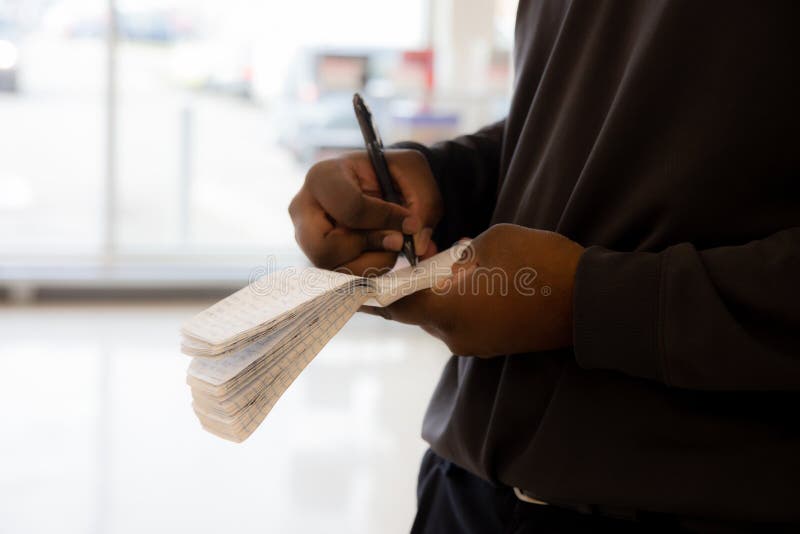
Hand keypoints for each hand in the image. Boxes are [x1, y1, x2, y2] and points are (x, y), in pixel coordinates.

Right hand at [289, 149, 442, 275]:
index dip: (385, 221)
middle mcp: (304, 209)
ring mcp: (306, 238)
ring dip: (373, 264)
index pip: (350, 209)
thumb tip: (416, 247)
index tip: (411, 224)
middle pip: (325, 249)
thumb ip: (421, 208)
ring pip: (335, 270)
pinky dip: (369, 271)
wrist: (385, 182)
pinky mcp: (318, 258)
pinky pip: (342, 279)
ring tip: (394, 245)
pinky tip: (384, 253)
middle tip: (398, 241)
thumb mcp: (415, 178)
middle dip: (369, 249)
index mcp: (323, 176)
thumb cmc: (396, 175)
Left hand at [363, 224, 584, 355]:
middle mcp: (453, 335)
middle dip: (402, 290)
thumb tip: (446, 263)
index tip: (346, 286)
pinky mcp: (493, 346)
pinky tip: (468, 282)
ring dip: (433, 296)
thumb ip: (455, 255)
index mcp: (445, 308)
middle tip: (391, 267)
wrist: (591, 300)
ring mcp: (474, 345)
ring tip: (439, 268)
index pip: (391, 304)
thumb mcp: (490, 242)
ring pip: (439, 318)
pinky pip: (461, 324)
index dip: (367, 292)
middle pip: (413, 312)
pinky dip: (455, 305)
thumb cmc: (540, 262)